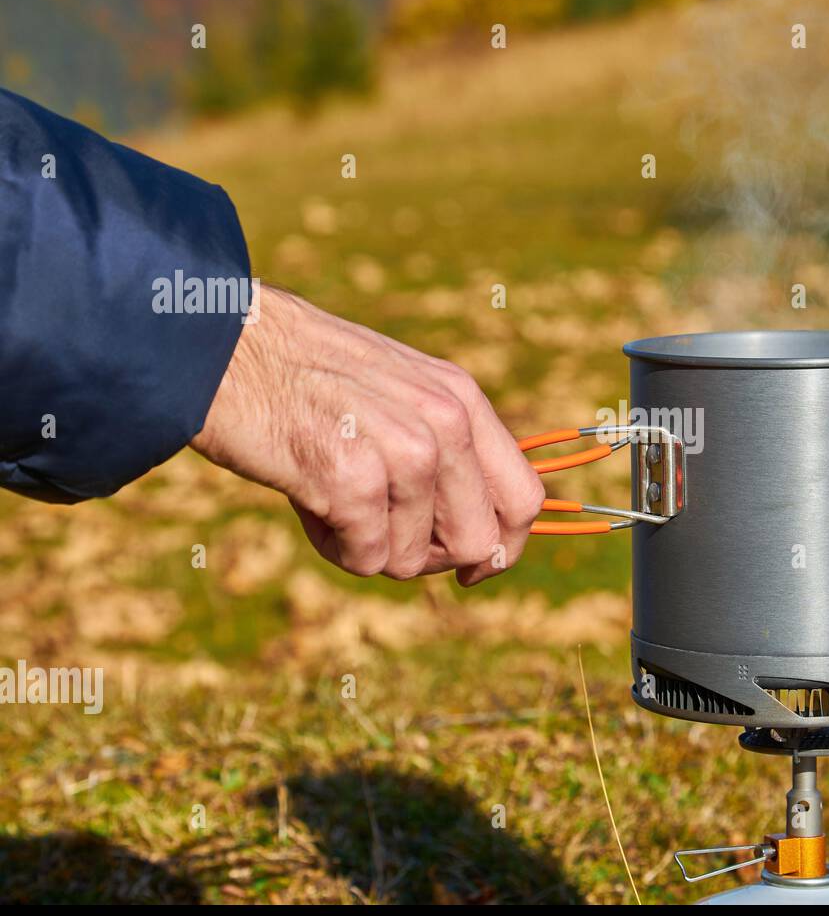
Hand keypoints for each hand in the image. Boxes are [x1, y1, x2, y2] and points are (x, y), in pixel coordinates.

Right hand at [190, 285, 543, 584]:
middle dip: (430, 555)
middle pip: (478, 541)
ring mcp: (403, 450)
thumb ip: (444, 448)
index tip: (473, 568)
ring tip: (331, 500)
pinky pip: (366, 560)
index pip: (523, 497)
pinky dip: (334, 548)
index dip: (504, 547)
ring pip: (416, 559)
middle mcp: (445, 422)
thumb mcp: (398, 393)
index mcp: (462, 400)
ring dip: (370, 548)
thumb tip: (481, 537)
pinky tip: (308, 503)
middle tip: (380, 530)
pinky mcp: (353, 480)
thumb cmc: (304, 378)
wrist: (218, 347)